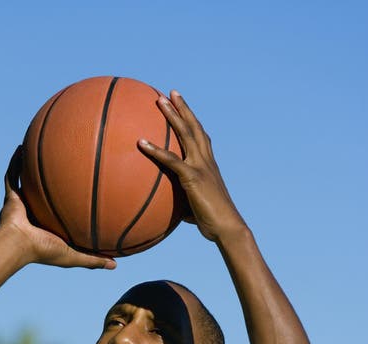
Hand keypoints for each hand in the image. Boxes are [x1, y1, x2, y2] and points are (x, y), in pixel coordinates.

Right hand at [0, 147, 115, 269]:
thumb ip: (93, 260)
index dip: (71, 205)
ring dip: (33, 168)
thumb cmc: (44, 251)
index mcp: (49, 226)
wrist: (17, 244)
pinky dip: (16, 162)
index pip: (61, 214)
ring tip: (42, 150)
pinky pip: (13, 175)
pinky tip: (22, 147)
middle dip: (54, 182)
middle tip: (68, 164)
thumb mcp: (74, 255)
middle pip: (46, 194)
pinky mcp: (11, 196)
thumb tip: (116, 267)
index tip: (85, 193)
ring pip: (28, 181)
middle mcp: (36, 213)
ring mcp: (23, 203)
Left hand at [138, 92, 246, 243]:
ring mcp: (200, 167)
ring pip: (185, 134)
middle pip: (194, 127)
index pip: (202, 137)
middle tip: (171, 93)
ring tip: (159, 101)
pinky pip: (171, 160)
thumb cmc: (212, 222)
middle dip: (182, 108)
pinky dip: (155, 150)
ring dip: (172, 115)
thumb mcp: (196, 208)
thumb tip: (169, 211)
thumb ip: (183, 202)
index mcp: (209, 165)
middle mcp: (206, 161)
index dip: (193, 121)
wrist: (226, 227)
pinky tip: (141, 143)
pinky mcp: (192, 177)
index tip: (185, 107)